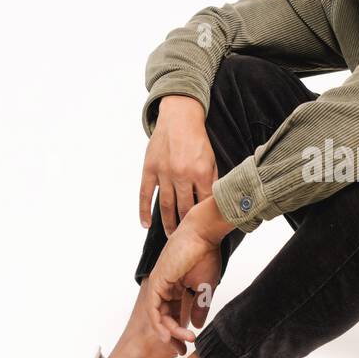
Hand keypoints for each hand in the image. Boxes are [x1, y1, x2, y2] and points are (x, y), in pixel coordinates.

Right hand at [141, 95, 217, 235]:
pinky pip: (145, 194)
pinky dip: (144, 211)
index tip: (206, 231)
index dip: (204, 219)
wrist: (179, 117)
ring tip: (171, 236)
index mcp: (200, 173)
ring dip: (168, 224)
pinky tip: (146, 225)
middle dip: (186, 226)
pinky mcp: (149, 169)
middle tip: (188, 239)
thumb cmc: (197, 140)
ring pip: (166, 206)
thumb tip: (214, 203)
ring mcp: (164, 173)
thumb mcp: (211, 159)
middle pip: (184, 208)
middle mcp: (182, 174)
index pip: (204, 203)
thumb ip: (212, 181)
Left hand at [142, 197, 234, 347]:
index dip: (180, 331)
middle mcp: (164, 287)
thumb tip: (198, 326)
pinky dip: (160, 324)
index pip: (173, 314)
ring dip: (170, 333)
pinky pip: (154, 309)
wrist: (203, 235)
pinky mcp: (157, 282)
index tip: (190, 344)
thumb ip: (200, 307)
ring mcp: (159, 285)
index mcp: (175, 287)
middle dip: (172, 337)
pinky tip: (171, 335)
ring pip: (159, 317)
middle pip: (163, 318)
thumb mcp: (205, 288)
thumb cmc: (206, 255)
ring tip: (183, 343)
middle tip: (181, 351)